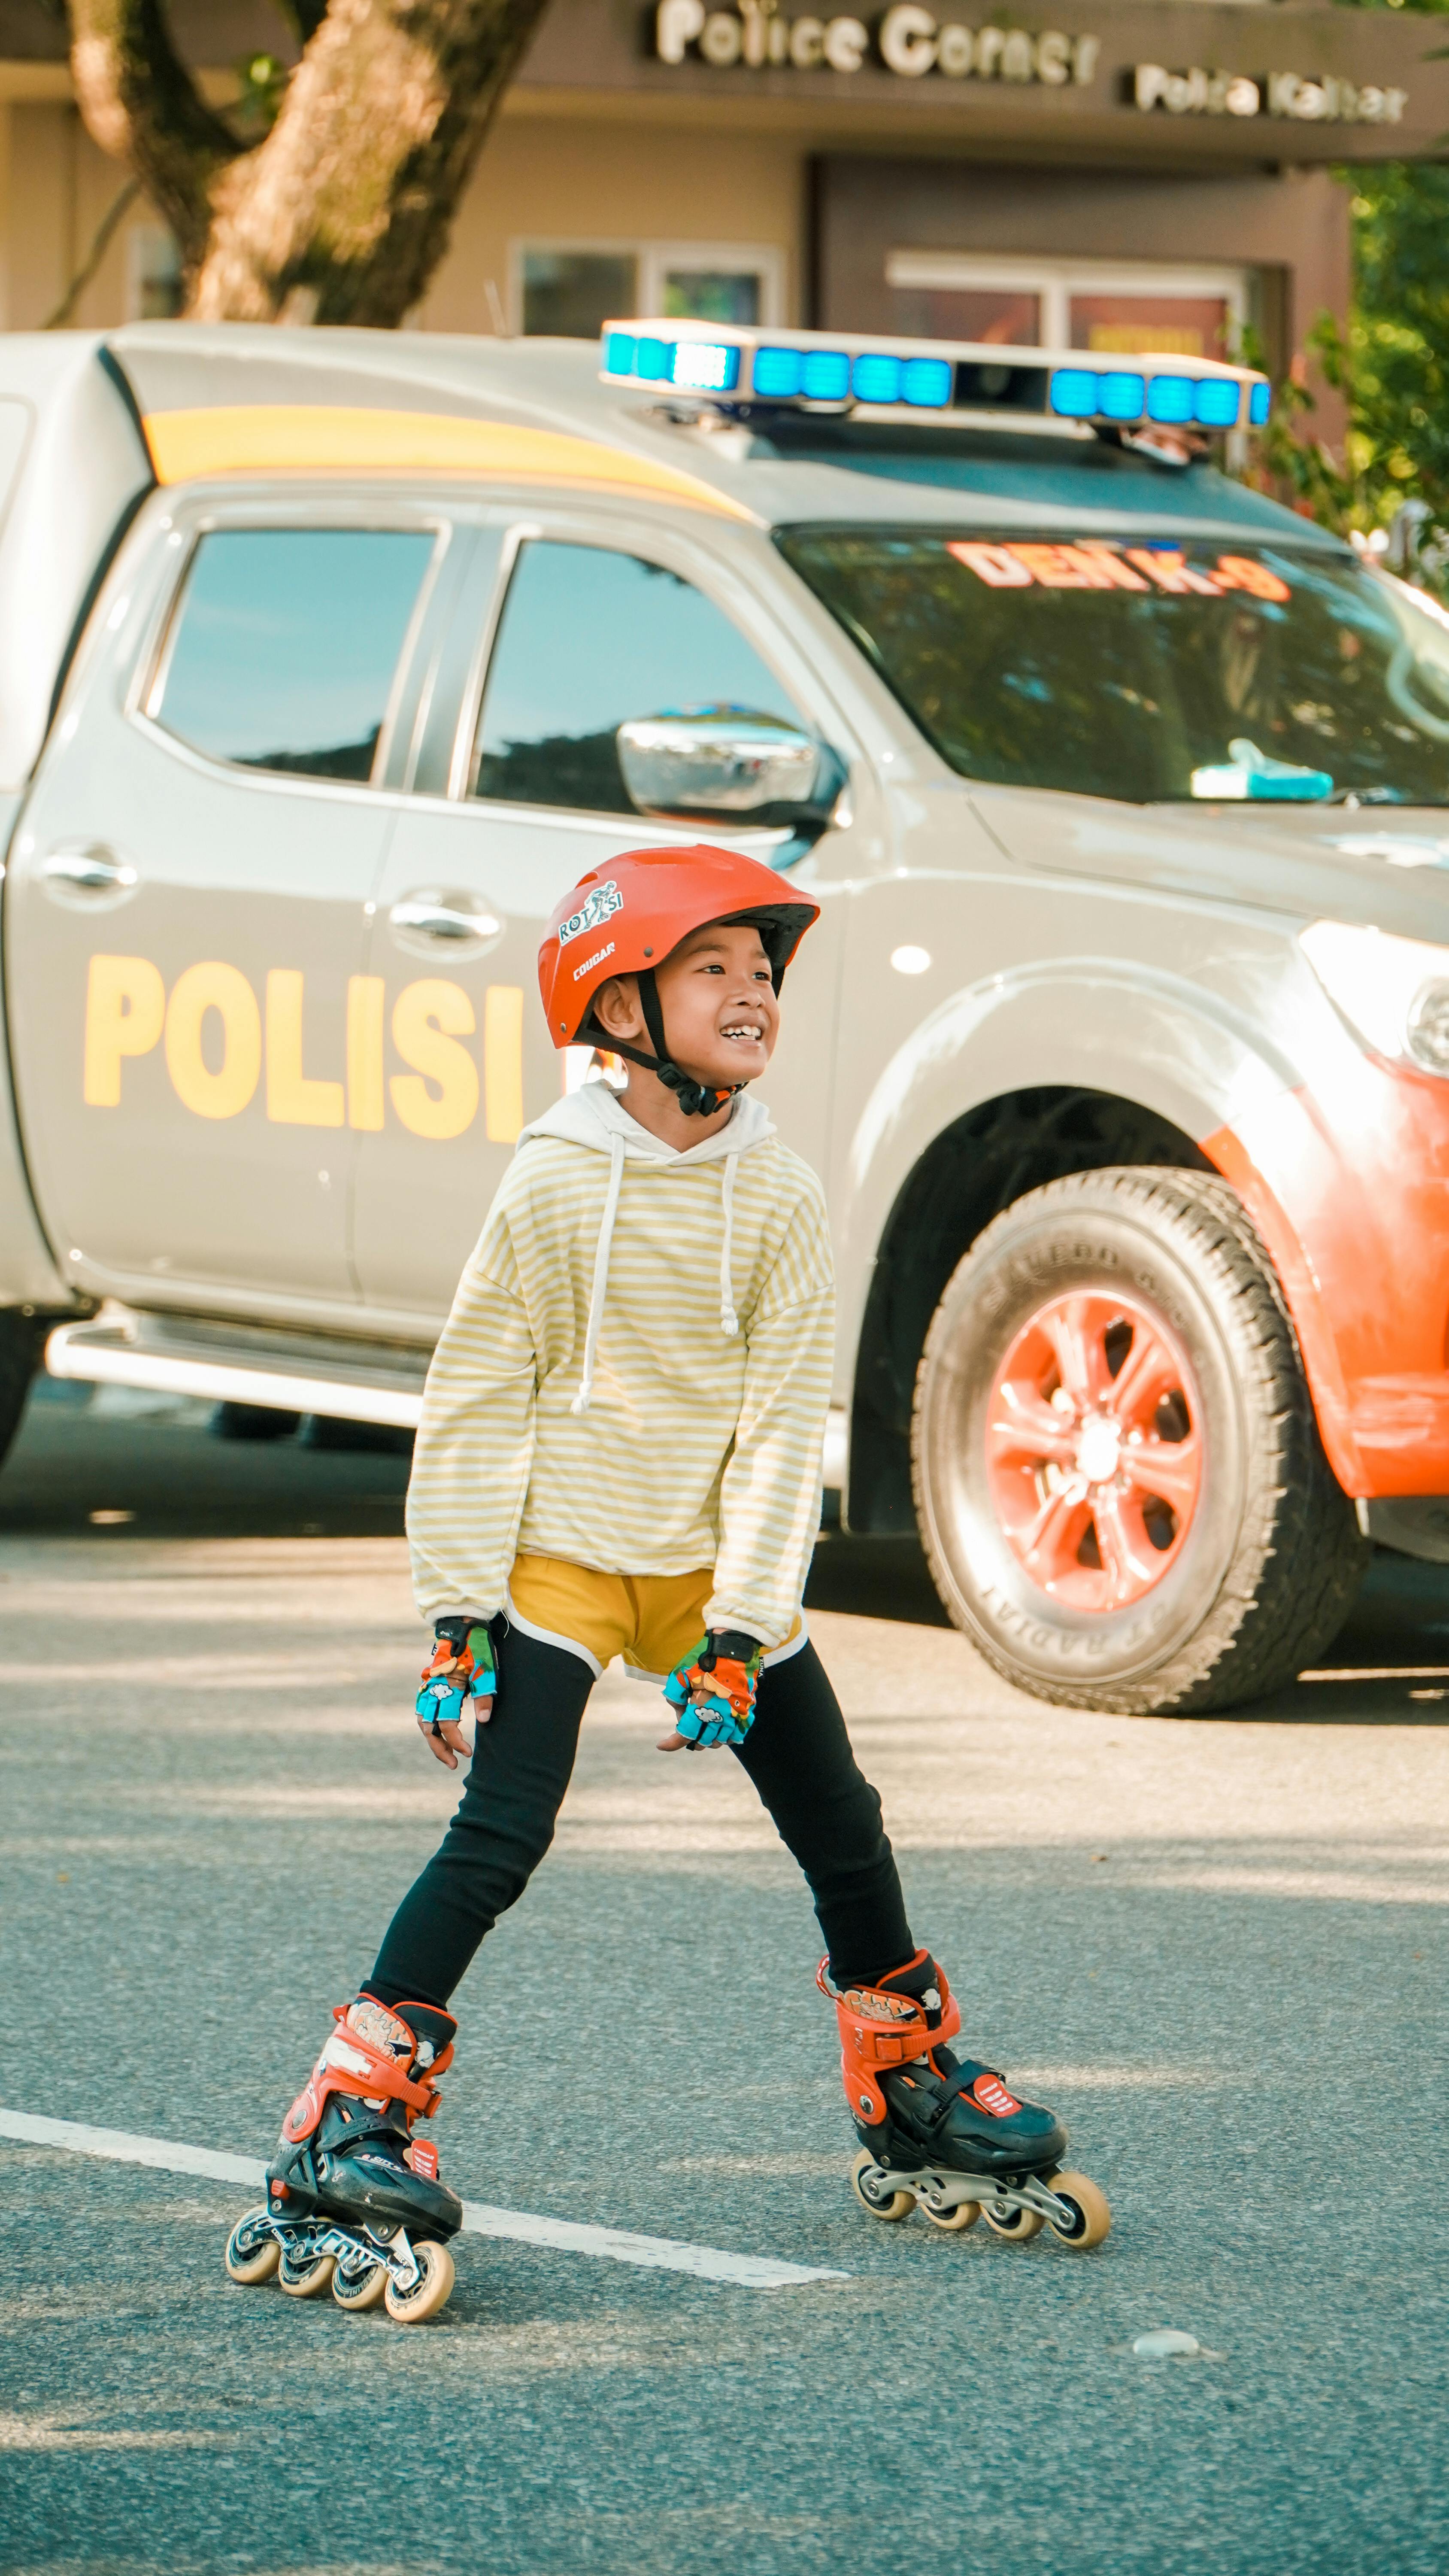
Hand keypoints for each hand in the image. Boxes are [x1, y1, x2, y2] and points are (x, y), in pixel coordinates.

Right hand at [416, 1617, 496, 1769]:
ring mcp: (429, 1685)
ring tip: (445, 1753)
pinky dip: (428, 1723)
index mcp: (447, 1687)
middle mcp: (433, 1688)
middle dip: (439, 1748)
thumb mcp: (486, 1669)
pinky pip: (423, 1707)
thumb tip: (483, 1721)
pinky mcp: (430, 1682)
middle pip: (428, 1727)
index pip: (447, 1724)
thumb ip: (485, 1695)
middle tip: (453, 1765)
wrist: (462, 1623)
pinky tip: (438, 1730)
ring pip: (422, 1718)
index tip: (468, 1753)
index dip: (456, 1742)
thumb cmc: (478, 1646)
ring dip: (432, 1738)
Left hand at [658, 1630, 763, 1751]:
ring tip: (703, 1728)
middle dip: (692, 1738)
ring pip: (721, 1741)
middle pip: (704, 1741)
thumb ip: (675, 1697)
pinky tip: (720, 1728)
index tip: (661, 1745)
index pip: (685, 1735)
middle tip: (687, 1727)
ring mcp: (735, 1714)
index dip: (672, 1744)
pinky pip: (738, 1733)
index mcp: (701, 1707)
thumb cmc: (704, 1658)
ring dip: (710, 1738)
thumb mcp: (681, 1675)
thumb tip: (680, 1714)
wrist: (733, 1646)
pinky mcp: (747, 1709)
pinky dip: (728, 1736)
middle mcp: (719, 1715)